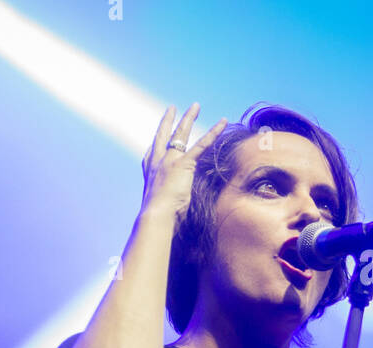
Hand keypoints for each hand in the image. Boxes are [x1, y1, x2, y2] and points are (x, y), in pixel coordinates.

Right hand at [140, 103, 225, 226]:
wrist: (156, 215)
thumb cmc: (158, 216)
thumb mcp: (161, 205)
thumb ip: (167, 199)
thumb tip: (174, 209)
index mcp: (150, 173)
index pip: (151, 154)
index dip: (154, 145)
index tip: (155, 139)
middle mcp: (157, 162)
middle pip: (163, 136)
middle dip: (168, 121)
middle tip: (172, 109)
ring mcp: (170, 160)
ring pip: (181, 134)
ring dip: (189, 118)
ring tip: (195, 106)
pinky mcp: (184, 163)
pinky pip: (202, 144)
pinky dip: (214, 132)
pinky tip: (222, 122)